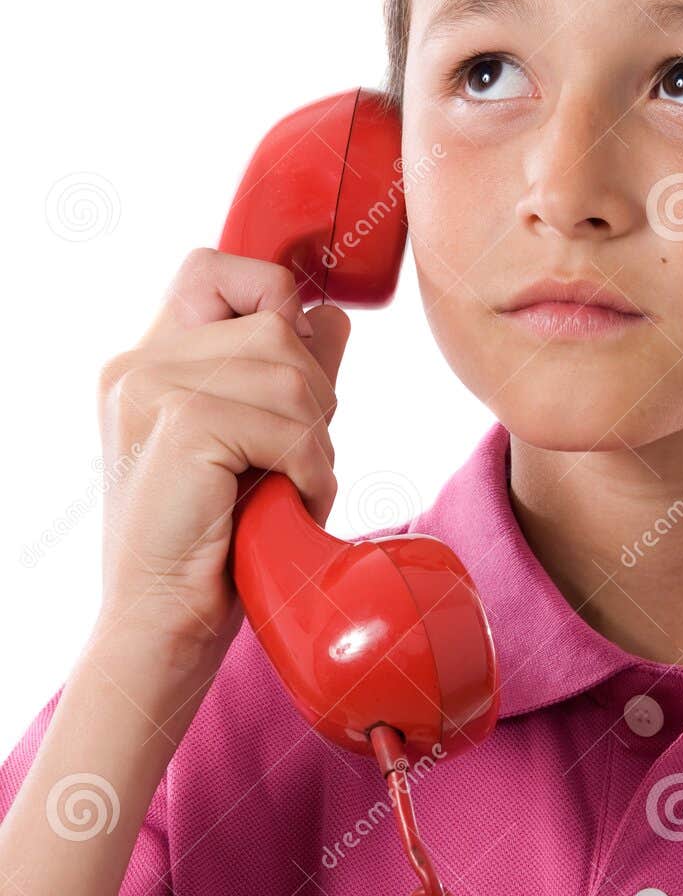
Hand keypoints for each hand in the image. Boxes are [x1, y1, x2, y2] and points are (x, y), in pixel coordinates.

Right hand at [94, 247, 350, 679]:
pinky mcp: (177, 425)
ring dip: (314, 440)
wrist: (163, 628)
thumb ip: (286, 376)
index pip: (214, 267)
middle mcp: (138, 363)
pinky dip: (309, 469)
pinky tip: (285, 506)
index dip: (271, 299)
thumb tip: (333, 316)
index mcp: (146, 360)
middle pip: (276, 322)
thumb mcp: (257, 444)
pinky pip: (288, 422)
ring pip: (290, 371)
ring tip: (288, 489)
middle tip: (293, 461)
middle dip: (312, 394)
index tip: (293, 373)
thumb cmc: (215, 544)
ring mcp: (149, 389)